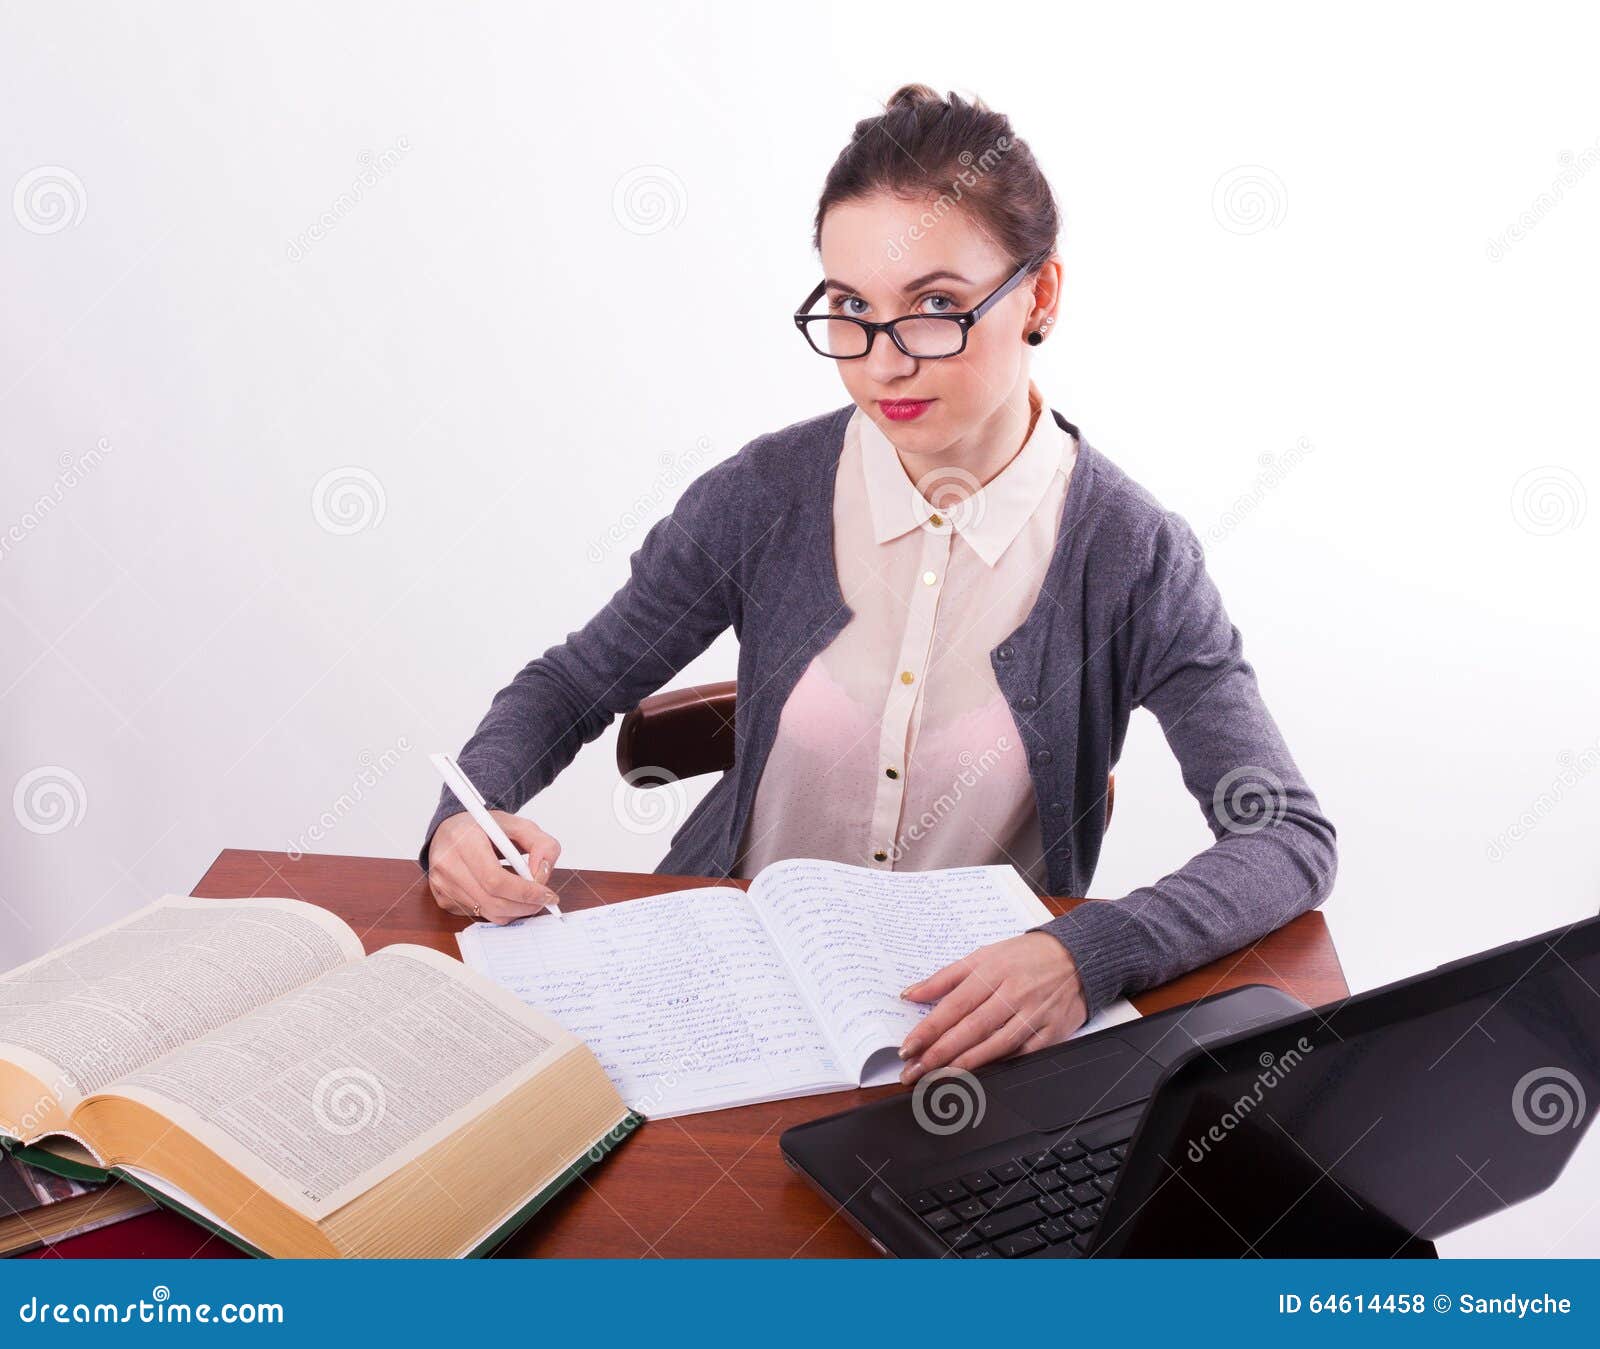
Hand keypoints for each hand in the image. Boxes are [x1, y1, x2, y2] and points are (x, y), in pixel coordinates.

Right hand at [427, 810, 563, 924]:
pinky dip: (497, 909)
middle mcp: (447, 863)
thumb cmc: (484, 827)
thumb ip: (541, 844)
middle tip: (543, 900)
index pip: (495, 879)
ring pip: (486, 912)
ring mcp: (441, 883)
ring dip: (513, 909)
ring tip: (525, 895)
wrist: (452, 828)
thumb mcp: (518, 825)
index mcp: (464, 840)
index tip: (547, 894)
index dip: (525, 892)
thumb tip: (542, 874)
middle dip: (524, 905)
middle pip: (492, 901)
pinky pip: (477, 914)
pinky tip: (502, 893)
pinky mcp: (441, 897)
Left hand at [896, 932, 1085, 1085]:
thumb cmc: (1025, 956)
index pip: (953, 1005)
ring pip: (995, 1045)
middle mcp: (1012, 993)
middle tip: (914, 1071)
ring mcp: (1034, 1014)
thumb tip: (911, 993)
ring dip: (964, 1065)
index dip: (928, 1029)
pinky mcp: (1052, 1032)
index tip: (907, 1048)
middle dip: (938, 1053)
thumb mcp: (983, 955)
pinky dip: (1000, 1065)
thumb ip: (945, 977)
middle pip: (970, 1028)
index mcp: (992, 971)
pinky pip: (1023, 1054)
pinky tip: (979, 1075)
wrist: (1077, 956)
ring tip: (938, 1078)